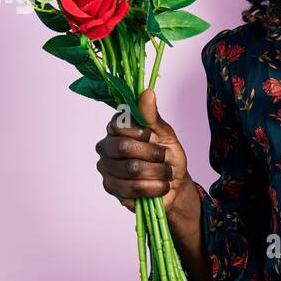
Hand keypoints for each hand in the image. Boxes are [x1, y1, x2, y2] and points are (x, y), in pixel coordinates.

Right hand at [95, 89, 192, 216]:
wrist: (174, 184)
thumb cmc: (167, 156)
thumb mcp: (165, 133)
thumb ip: (152, 116)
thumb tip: (147, 93)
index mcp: (116, 128)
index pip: (120, 125)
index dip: (141, 132)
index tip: (152, 136)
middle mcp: (106, 146)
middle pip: (125, 147)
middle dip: (153, 154)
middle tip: (164, 157)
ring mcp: (106, 168)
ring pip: (132, 169)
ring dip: (158, 172)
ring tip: (165, 173)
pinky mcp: (111, 188)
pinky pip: (133, 188)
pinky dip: (154, 187)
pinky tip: (160, 185)